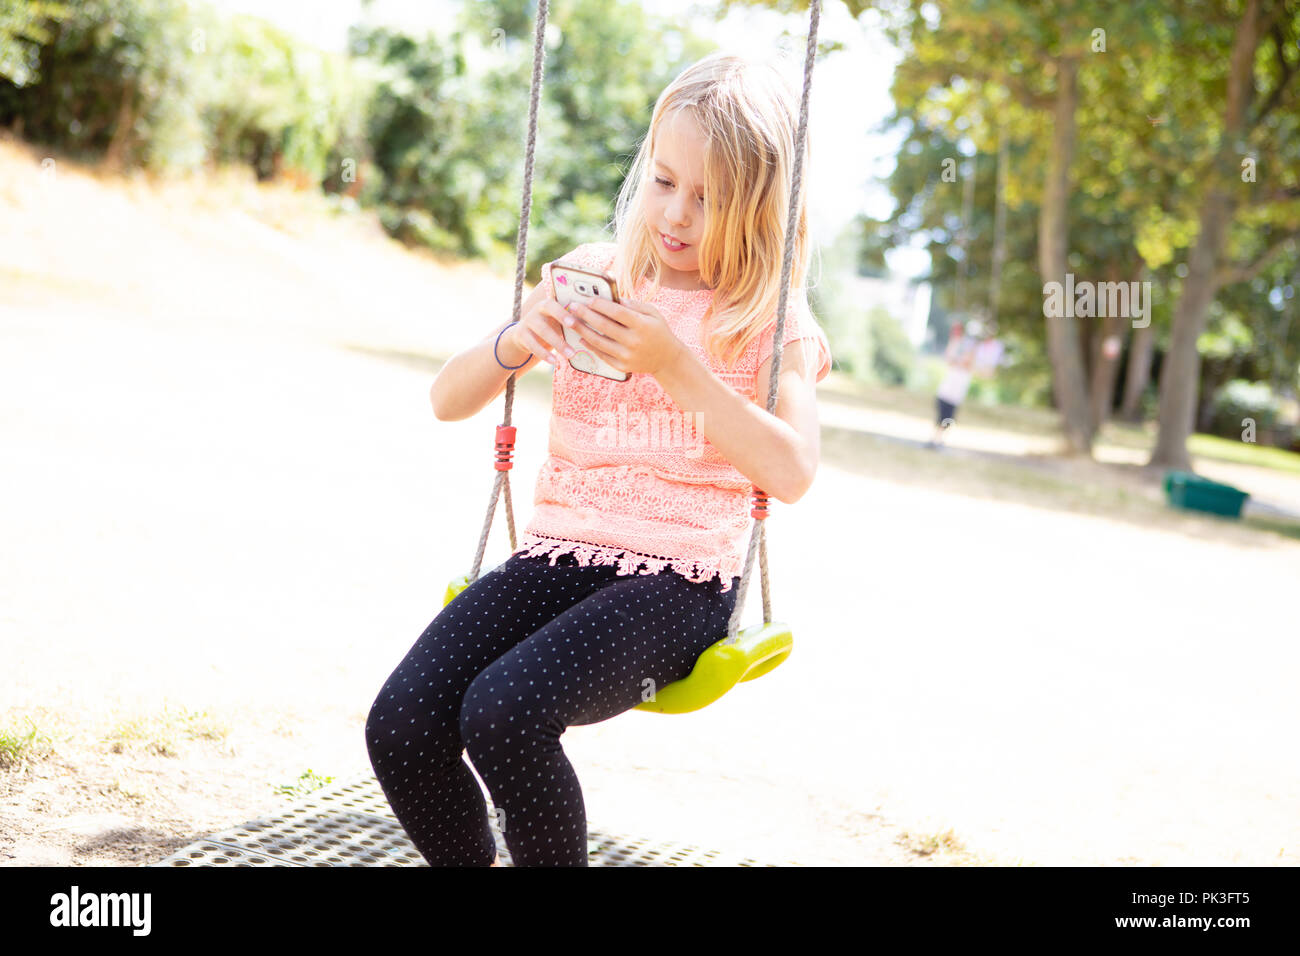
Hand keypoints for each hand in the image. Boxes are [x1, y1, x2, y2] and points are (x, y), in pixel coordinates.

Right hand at [509, 294, 577, 365]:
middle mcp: (536, 310)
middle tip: (574, 332)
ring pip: (543, 332)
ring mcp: (527, 322)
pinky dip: (544, 354)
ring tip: (571, 354)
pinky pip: (533, 345)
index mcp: (548, 303)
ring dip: (558, 344)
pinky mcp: (521, 336)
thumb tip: (596, 321)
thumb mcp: (558, 319)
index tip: (574, 322)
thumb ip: (572, 318)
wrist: (524, 334)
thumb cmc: (550, 325)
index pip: (555, 304)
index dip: (563, 312)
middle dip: (562, 322)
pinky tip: (554, 361)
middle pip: (549, 315)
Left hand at [559, 297, 684, 376]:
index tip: (588, 299)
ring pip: (599, 341)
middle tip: (572, 307)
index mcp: (642, 325)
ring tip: (570, 321)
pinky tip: (581, 338)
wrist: (667, 359)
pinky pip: (602, 355)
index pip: (617, 312)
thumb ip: (634, 305)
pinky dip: (589, 346)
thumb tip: (613, 298)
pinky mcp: (622, 366)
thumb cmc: (658, 331)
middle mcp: (634, 341)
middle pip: (604, 326)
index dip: (601, 305)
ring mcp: (627, 356)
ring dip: (582, 330)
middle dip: (586, 315)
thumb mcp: (653, 313)